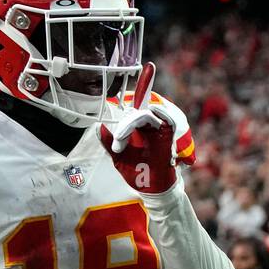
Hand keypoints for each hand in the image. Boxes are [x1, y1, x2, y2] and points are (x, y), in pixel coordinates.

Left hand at [98, 62, 178, 193]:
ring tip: (122, 144)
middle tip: (118, 145)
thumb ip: (110, 142)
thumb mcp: (118, 157)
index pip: (135, 106)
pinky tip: (143, 124)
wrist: (151, 189)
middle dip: (123, 125)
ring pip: (145, 113)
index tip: (143, 80)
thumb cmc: (137, 173)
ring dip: (131, 125)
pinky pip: (165, 118)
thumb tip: (99, 126)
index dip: (142, 89)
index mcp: (139, 127)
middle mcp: (150, 124)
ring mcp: (160, 128)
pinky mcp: (168, 134)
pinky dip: (155, 116)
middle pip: (136, 110)